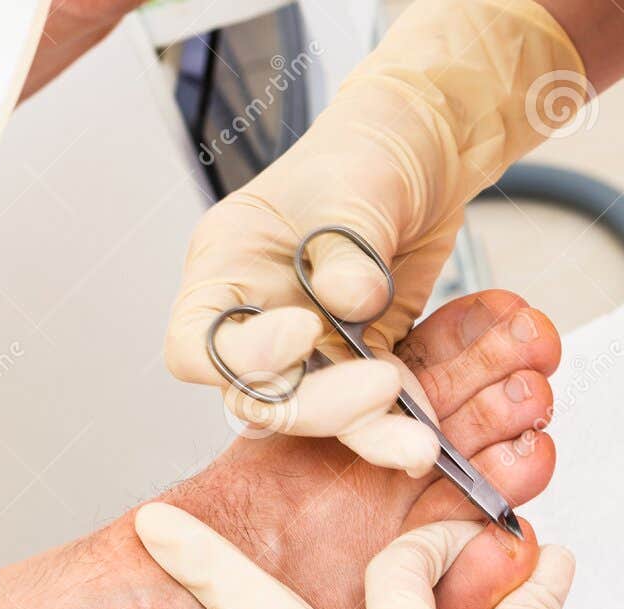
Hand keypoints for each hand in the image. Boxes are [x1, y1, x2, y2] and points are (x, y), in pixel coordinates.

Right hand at [165, 0, 587, 432]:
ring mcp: (306, 349)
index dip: (240, 356)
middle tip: (378, 386)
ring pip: (315, 414)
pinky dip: (398, 421)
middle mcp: (255, 319)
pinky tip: (429, 432)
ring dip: (363, 430)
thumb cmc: (366, 151)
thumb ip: (348, 242)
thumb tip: (347, 300)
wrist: (425, 155)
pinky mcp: (356, 363)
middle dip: (315, 404)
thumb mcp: (356, 182)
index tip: (301, 331)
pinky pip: (368, 410)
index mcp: (225, 268)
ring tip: (416, 442)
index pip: (194, 345)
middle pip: (257, 396)